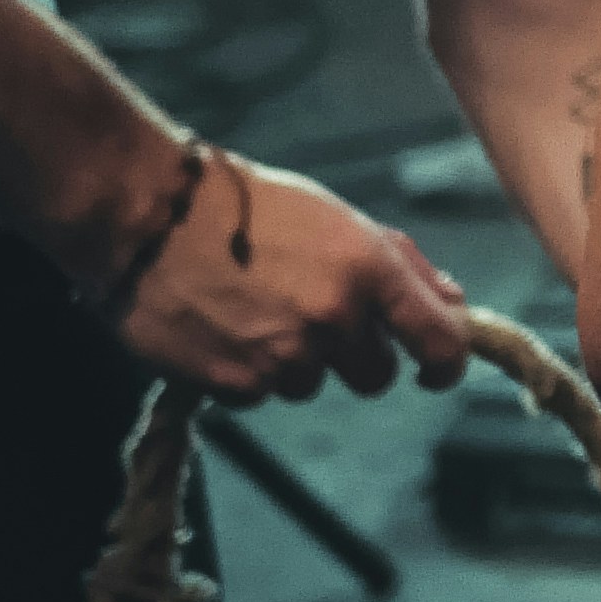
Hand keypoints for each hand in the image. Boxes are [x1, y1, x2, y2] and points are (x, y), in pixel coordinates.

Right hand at [105, 146, 475, 404]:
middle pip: (376, 376)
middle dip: (358, 357)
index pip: (439, 339)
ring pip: (312, 385)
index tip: (437, 369)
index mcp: (369, 268)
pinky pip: (260, 395)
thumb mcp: (337, 218)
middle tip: (318, 320)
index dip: (448, 362)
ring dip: (294, 360)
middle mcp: (334, 317)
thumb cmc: (246, 207)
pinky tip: (222, 328)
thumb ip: (402, 265)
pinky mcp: (235, 383)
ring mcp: (284, 355)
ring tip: (254, 310)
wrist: (148, 215)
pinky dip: (247, 372)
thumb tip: (452, 305)